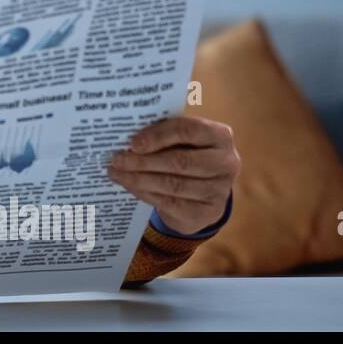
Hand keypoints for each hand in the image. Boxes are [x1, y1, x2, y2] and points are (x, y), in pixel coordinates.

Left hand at [107, 115, 239, 234]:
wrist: (203, 191)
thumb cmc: (187, 154)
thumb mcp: (180, 140)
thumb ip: (161, 134)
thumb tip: (126, 139)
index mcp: (220, 136)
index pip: (188, 130)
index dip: (158, 136)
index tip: (132, 143)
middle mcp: (227, 163)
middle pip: (180, 161)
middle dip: (143, 161)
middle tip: (116, 160)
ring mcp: (220, 190)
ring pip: (173, 185)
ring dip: (139, 179)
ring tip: (116, 172)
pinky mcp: (208, 212)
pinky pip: (170, 203)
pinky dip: (144, 193)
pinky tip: (128, 185)